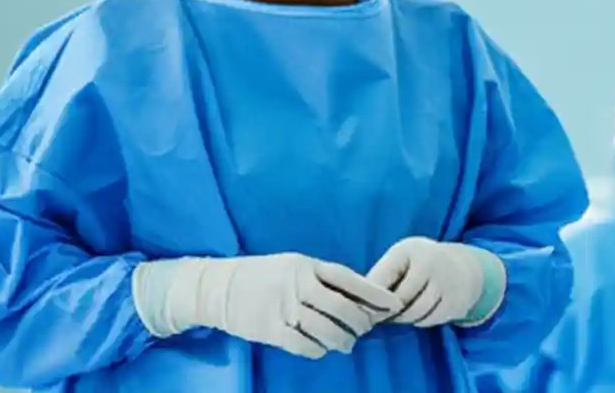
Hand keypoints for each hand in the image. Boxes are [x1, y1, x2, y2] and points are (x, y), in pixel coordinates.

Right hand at [134, 253, 401, 358]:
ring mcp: (285, 309)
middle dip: (361, 323)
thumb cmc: (263, 276)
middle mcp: (297, 286)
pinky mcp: (273, 330)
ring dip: (344, 340)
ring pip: (329, 331)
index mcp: (305, 266)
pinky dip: (320, 349)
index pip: (349, 279)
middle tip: (365, 329)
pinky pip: (308, 346)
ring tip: (346, 342)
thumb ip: (322, 278)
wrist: (220, 288)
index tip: (393, 305)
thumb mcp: (293, 265)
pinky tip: (321, 347)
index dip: (374, 293)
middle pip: (344, 309)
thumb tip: (358, 296)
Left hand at [367, 237, 502, 327]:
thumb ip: (382, 275)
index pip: (383, 278)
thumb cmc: (420, 262)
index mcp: (408, 251)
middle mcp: (429, 265)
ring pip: (415, 312)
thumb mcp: (401, 258)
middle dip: (386, 312)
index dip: (372, 296)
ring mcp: (445, 284)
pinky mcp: (456, 302)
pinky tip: (413, 316)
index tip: (365, 305)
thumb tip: (358, 300)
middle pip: (400, 299)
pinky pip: (430, 320)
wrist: (463, 266)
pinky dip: (419, 322)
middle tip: (378, 317)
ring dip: (402, 319)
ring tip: (394, 316)